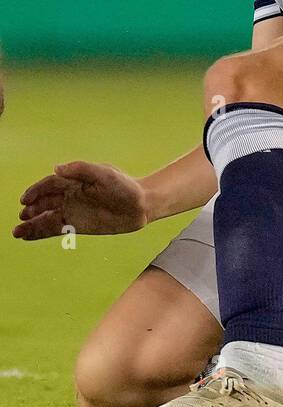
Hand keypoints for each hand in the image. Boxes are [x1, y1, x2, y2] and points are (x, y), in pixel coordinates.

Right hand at [14, 161, 148, 240]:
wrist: (141, 205)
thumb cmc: (125, 185)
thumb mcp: (105, 174)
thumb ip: (81, 170)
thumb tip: (57, 168)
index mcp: (75, 181)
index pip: (50, 185)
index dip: (36, 191)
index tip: (24, 200)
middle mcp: (71, 196)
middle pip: (45, 201)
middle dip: (31, 209)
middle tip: (22, 217)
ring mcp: (74, 211)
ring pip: (46, 218)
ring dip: (31, 224)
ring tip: (17, 232)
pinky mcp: (78, 226)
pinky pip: (55, 229)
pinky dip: (40, 233)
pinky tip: (28, 237)